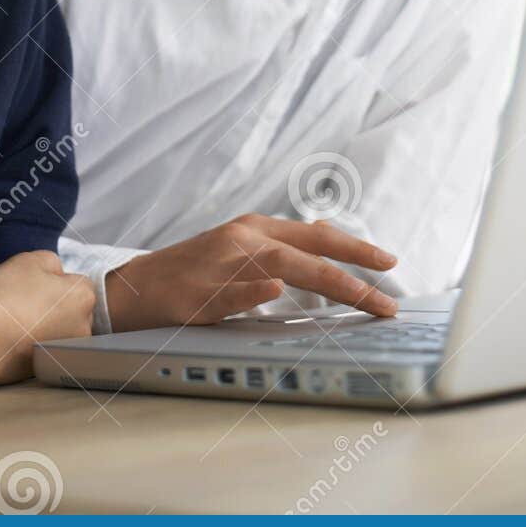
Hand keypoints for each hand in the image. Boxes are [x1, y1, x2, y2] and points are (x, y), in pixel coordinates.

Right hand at [0, 250, 94, 380]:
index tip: (33, 283)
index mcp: (83, 296)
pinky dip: (35, 343)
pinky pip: (46, 350)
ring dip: (46, 325)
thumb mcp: (31, 259)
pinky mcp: (49, 369)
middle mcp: (83, 327)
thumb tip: (57, 275)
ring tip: (18, 319)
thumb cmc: (7, 293)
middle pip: (72, 309)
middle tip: (25, 300)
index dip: (54, 280)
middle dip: (55, 304)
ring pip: (60, 330)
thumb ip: (52, 262)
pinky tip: (15, 337)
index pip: (77, 283)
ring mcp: (67, 351)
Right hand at [105, 215, 398, 332]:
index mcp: (255, 229)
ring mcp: (220, 265)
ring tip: (363, 297)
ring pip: (280, 268)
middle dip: (355, 273)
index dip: (354, 248)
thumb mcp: (239, 250)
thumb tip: (325, 249)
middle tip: (390, 296)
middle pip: (308, 252)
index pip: (315, 236)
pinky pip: (229, 292)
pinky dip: (251, 291)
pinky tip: (271, 290)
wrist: (135, 287)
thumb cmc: (192, 272)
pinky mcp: (198, 294)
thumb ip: (278, 251)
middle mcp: (243, 240)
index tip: (389, 262)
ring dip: (328, 283)